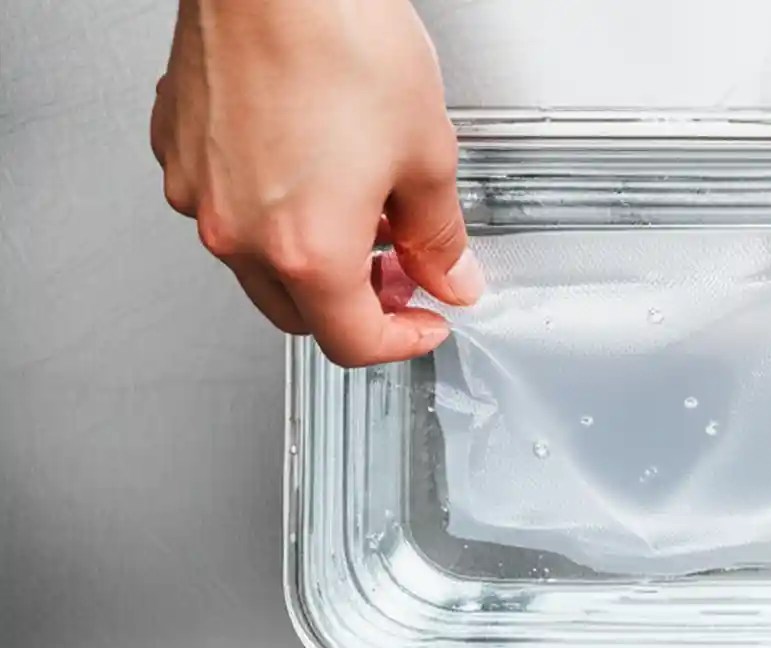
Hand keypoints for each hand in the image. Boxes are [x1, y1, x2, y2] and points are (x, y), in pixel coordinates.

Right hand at [151, 0, 481, 367]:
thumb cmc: (341, 39)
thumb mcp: (426, 153)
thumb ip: (440, 235)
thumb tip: (451, 276)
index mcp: (307, 250)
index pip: (353, 343)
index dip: (401, 342)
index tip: (423, 323)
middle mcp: (239, 233)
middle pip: (300, 314)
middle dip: (356, 306)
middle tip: (398, 272)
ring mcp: (199, 193)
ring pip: (258, 266)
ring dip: (311, 260)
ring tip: (358, 213)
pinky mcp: (177, 151)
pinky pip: (225, 209)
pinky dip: (269, 213)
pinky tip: (307, 172)